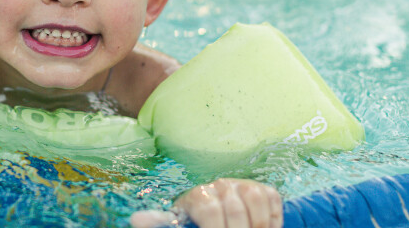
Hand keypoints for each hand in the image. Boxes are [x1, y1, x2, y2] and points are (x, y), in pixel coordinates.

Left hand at [130, 178, 281, 227]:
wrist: (216, 218)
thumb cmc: (196, 225)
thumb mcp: (179, 224)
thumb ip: (160, 223)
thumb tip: (136, 219)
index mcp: (198, 196)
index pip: (210, 211)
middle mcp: (220, 185)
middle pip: (234, 209)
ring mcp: (241, 185)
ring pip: (255, 197)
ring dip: (258, 222)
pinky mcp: (261, 187)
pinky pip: (271, 196)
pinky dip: (273, 216)